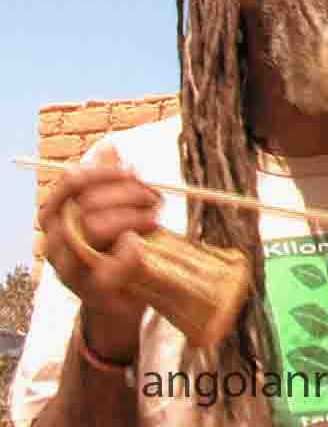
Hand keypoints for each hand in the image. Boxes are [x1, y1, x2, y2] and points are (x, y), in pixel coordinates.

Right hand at [40, 140, 161, 357]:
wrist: (121, 298)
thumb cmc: (115, 248)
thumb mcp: (111, 211)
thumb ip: (107, 182)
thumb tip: (109, 147)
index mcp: (57, 217)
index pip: (70, 182)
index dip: (103, 171)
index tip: (134, 171)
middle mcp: (55, 240)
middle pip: (89, 202)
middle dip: (129, 195)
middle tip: (155, 198)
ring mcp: (69, 267)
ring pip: (95, 228)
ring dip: (133, 218)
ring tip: (154, 219)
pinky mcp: (90, 290)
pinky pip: (107, 267)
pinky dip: (128, 252)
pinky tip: (139, 244)